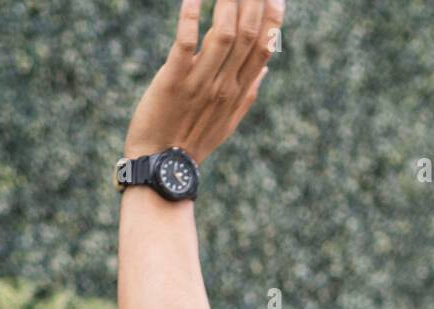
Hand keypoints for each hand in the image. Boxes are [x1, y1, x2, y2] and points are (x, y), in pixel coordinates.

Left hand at [123, 0, 283, 163]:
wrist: (160, 166)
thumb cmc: (191, 143)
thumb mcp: (226, 123)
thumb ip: (248, 95)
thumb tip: (266, 69)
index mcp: (238, 91)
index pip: (264, 47)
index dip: (272, 19)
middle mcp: (223, 84)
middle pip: (247, 34)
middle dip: (253, 1)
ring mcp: (199, 82)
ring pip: (223, 34)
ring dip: (228, 3)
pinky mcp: (172, 81)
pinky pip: (185, 43)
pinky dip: (190, 17)